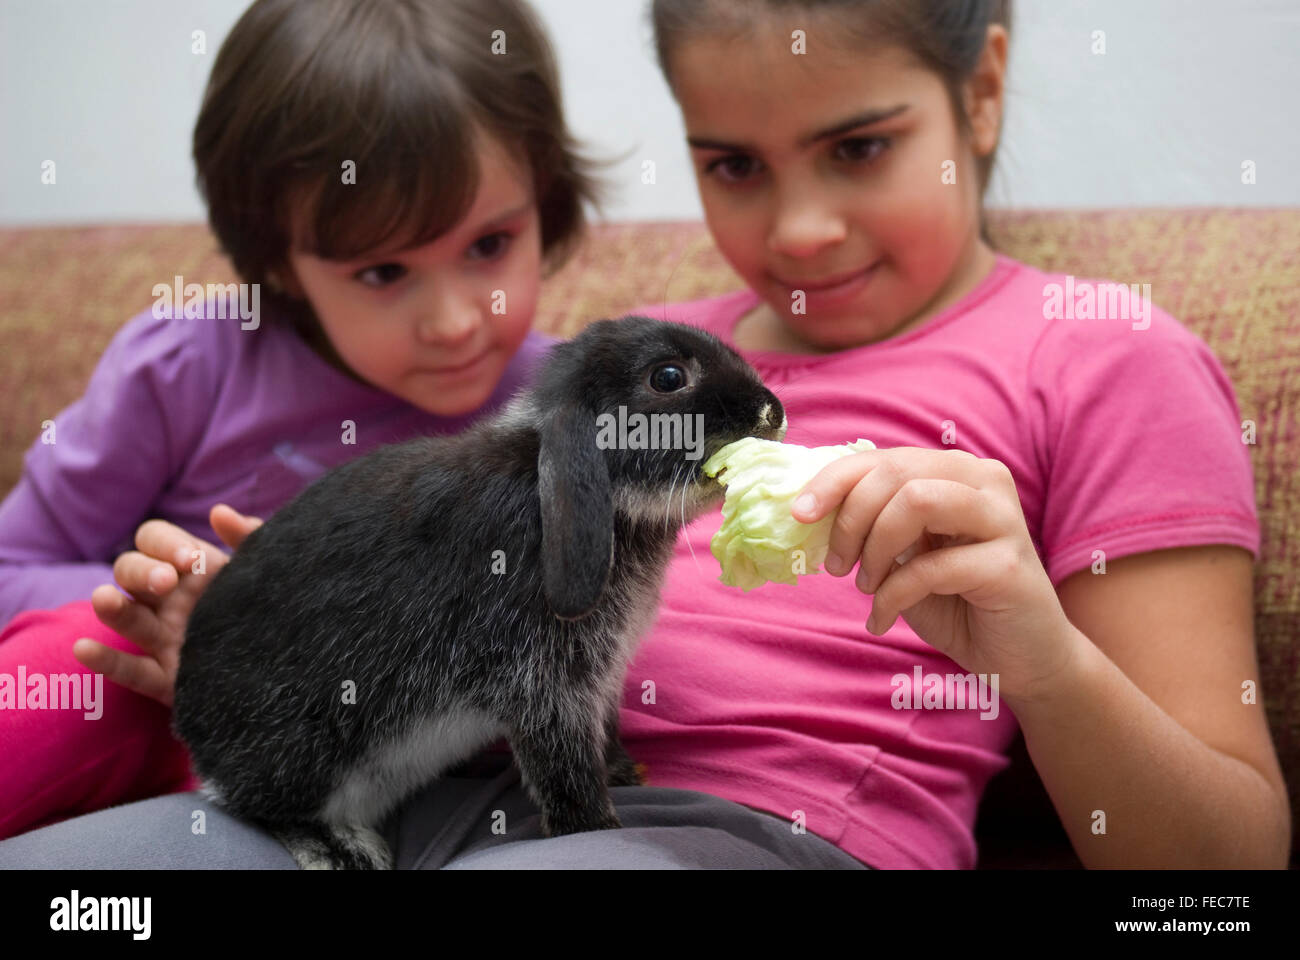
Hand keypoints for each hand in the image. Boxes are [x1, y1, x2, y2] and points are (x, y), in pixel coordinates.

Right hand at [72, 504, 262, 705]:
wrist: (296, 664)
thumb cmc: (277, 608)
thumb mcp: (269, 570)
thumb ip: (250, 539)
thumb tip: (219, 513)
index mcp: (191, 568)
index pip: (154, 540)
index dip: (163, 543)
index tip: (188, 559)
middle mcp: (170, 599)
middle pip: (130, 571)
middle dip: (141, 571)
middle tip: (166, 582)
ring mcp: (164, 637)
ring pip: (126, 617)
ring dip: (112, 607)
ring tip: (104, 598)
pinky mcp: (167, 678)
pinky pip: (131, 671)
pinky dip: (106, 661)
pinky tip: (85, 649)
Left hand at [793, 446, 1077, 704]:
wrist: (1020, 657)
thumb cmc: (956, 600)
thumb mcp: (904, 555)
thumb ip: (872, 524)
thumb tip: (809, 510)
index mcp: (954, 471)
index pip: (882, 458)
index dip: (833, 481)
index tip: (799, 514)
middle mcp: (984, 481)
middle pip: (896, 473)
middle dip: (851, 519)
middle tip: (837, 565)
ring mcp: (1003, 519)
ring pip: (918, 501)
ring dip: (876, 548)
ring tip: (865, 586)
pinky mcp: (1009, 565)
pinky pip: (931, 567)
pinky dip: (892, 596)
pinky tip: (881, 620)